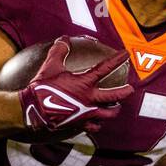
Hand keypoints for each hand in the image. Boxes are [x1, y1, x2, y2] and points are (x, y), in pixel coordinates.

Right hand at [18, 38, 133, 134]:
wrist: (34, 110)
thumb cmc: (42, 88)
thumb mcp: (51, 65)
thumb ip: (59, 51)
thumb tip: (64, 39)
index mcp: (84, 83)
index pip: (105, 68)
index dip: (117, 60)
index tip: (126, 55)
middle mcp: (89, 99)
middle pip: (114, 96)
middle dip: (124, 92)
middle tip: (130, 89)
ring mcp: (86, 113)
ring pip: (108, 114)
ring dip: (114, 110)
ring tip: (117, 107)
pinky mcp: (80, 124)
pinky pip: (94, 127)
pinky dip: (98, 124)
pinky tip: (98, 122)